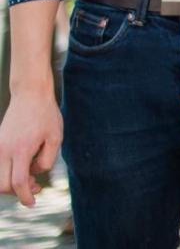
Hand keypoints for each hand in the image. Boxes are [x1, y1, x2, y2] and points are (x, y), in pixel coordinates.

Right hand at [0, 87, 61, 206]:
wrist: (29, 95)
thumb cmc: (46, 115)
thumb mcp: (56, 137)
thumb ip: (47, 159)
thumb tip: (34, 173)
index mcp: (21, 149)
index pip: (18, 182)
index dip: (25, 196)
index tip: (32, 203)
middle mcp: (4, 150)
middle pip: (3, 185)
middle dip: (18, 192)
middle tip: (36, 186)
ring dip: (11, 184)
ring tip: (30, 177)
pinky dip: (6, 174)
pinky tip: (22, 168)